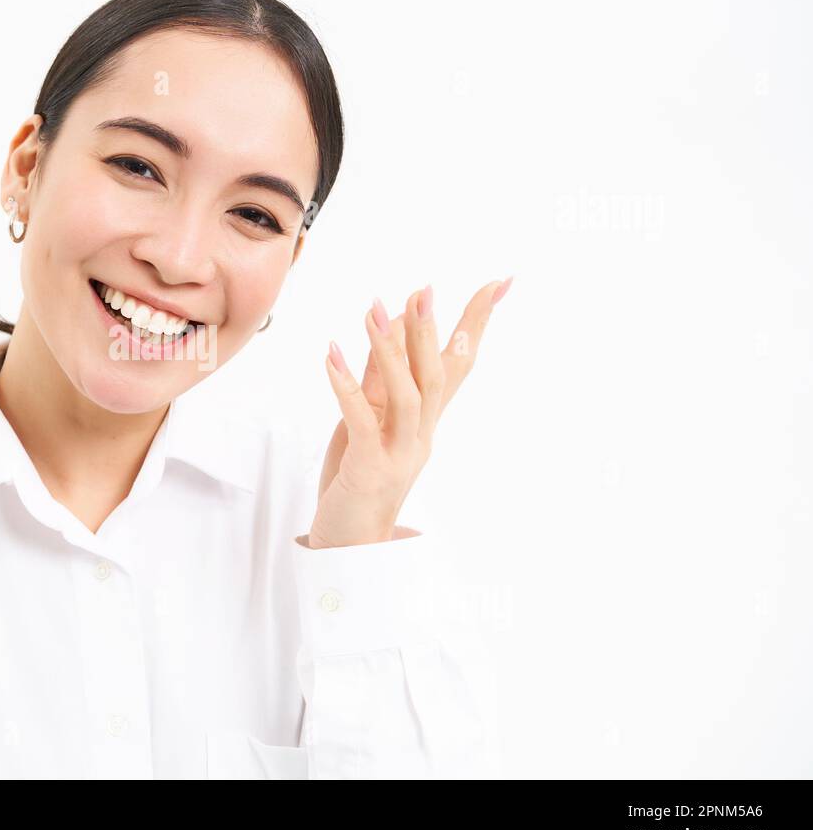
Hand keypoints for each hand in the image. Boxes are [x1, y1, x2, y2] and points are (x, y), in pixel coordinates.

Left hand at [305, 277, 512, 549]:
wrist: (350, 546)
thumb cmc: (358, 480)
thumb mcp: (367, 421)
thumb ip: (378, 380)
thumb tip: (392, 329)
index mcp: (425, 422)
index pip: (457, 365)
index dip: (477, 324)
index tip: (498, 283)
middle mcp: (422, 435)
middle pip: (437, 375)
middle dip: (432, 330)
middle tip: (425, 289)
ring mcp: (399, 453)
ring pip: (406, 395)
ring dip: (389, 350)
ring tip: (372, 311)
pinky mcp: (370, 468)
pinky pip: (361, 421)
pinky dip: (346, 386)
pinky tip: (332, 355)